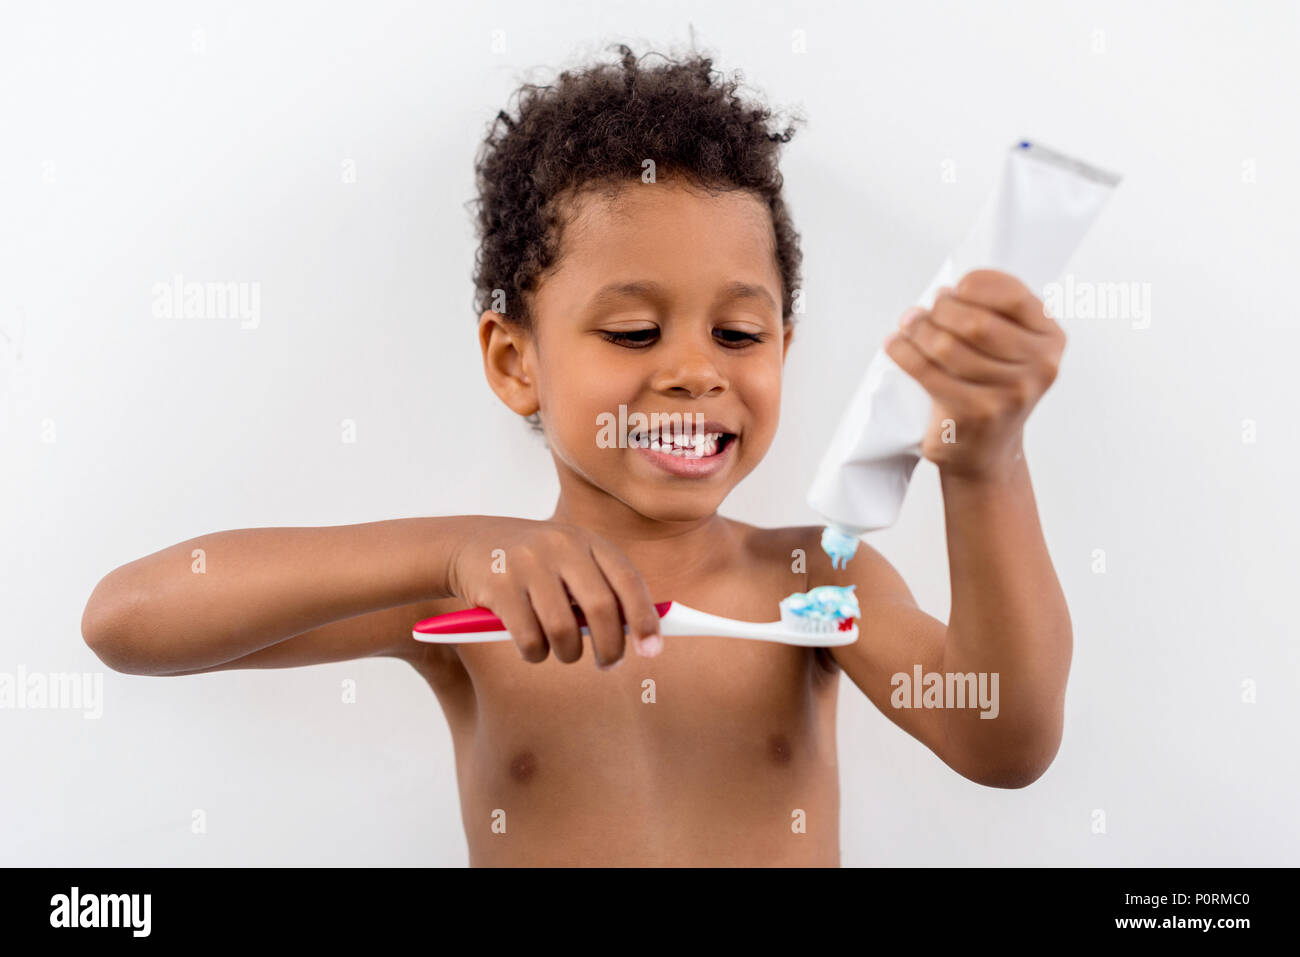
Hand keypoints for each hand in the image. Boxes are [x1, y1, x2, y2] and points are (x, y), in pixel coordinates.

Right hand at [446, 518, 661, 667]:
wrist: (469, 543)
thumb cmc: (534, 565)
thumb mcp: (570, 562)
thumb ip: (603, 589)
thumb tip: (643, 635)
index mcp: (587, 541)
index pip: (628, 580)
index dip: (645, 618)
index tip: (652, 649)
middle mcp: (561, 547)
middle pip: (602, 609)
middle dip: (611, 647)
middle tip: (607, 664)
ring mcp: (529, 564)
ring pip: (564, 631)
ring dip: (568, 653)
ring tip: (563, 651)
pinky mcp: (499, 586)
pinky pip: (529, 639)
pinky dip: (535, 654)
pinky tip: (532, 648)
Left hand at [884, 269, 1064, 480]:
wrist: (986, 452)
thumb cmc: (992, 391)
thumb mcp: (1012, 351)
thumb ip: (996, 316)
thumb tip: (946, 293)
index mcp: (1050, 340)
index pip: (1012, 295)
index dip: (976, 284)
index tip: (955, 288)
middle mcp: (1039, 367)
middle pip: (975, 321)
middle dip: (940, 310)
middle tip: (920, 314)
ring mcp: (1010, 394)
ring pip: (947, 345)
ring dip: (917, 330)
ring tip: (907, 328)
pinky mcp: (976, 414)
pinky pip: (928, 372)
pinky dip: (904, 353)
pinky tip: (895, 346)